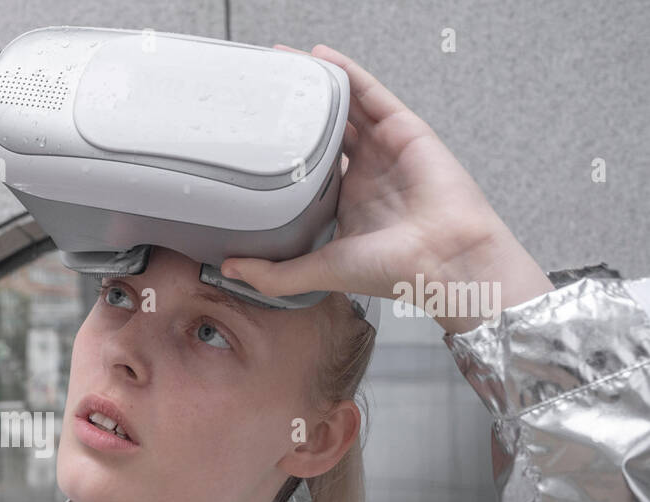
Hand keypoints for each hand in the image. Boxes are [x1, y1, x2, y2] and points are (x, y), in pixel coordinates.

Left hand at [219, 44, 552, 333]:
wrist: (443, 260)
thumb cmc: (395, 269)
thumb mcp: (319, 271)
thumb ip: (274, 274)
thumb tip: (227, 270)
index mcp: (345, 204)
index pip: (308, 167)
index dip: (283, 151)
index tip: (251, 137)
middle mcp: (365, 173)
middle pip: (324, 130)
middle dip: (296, 111)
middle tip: (263, 91)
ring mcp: (385, 149)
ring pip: (345, 107)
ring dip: (317, 85)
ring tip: (283, 64)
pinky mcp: (405, 130)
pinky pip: (371, 94)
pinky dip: (348, 73)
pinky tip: (322, 57)